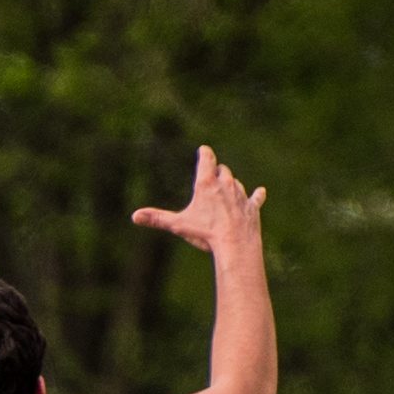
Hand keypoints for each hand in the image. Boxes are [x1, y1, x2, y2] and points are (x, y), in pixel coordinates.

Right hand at [131, 146, 265, 252]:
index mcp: (206, 184)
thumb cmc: (205, 233)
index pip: (207, 159)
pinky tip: (259, 192)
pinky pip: (255, 197)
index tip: (204, 149)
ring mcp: (240, 195)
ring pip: (236, 183)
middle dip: (216, 171)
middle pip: (222, 170)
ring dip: (230, 184)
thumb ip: (157, 218)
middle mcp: (225, 184)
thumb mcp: (178, 225)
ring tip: (225, 192)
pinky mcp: (252, 207)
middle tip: (211, 175)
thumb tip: (134, 216)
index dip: (205, 153)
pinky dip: (256, 195)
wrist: (235, 244)